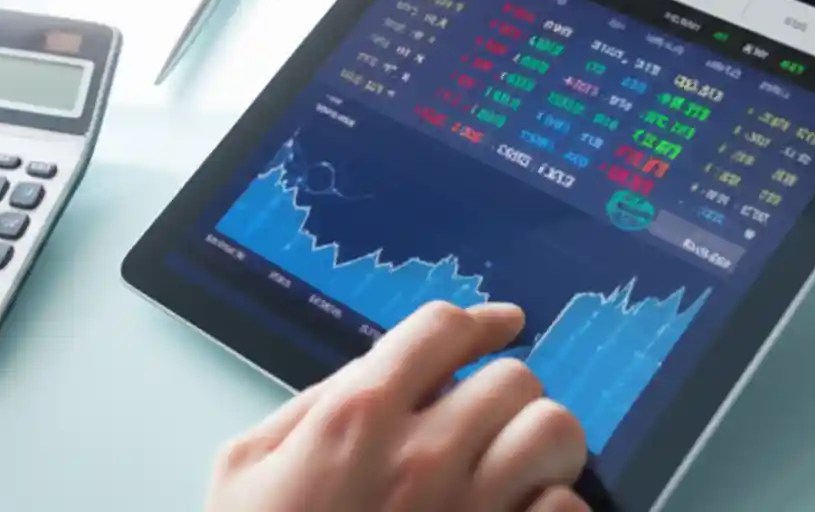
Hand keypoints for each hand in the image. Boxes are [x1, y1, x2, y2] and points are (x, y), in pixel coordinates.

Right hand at [205, 302, 588, 511]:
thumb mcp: (247, 465)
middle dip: (502, 392)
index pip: (443, 328)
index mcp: (356, 417)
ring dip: (540, 441)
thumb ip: (313, 403)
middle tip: (487, 418)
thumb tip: (377, 366)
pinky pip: (567, 507)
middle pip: (514, 377)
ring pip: (555, 430)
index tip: (504, 324)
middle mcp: (421, 456)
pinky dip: (555, 506)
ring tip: (519, 459)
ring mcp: (468, 511)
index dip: (479, 322)